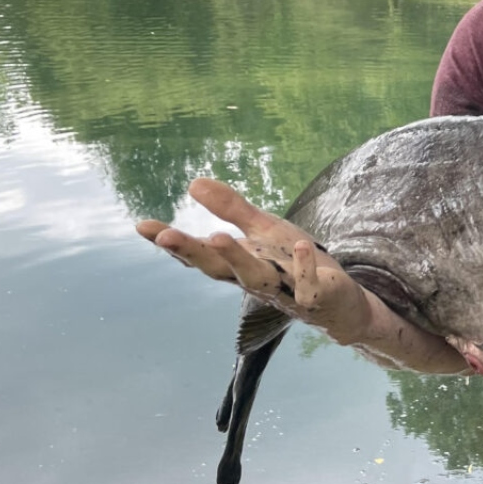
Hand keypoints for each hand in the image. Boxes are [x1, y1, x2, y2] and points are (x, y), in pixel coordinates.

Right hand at [134, 178, 376, 342]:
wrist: (340, 301)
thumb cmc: (294, 265)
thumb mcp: (264, 231)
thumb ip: (232, 209)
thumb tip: (192, 182)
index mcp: (238, 264)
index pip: (200, 253)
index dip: (173, 242)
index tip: (142, 225)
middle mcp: (253, 279)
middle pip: (218, 268)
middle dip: (192, 252)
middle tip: (166, 235)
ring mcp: (282, 290)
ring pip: (255, 277)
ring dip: (236, 259)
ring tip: (217, 236)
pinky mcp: (314, 297)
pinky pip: (306, 285)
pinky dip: (303, 268)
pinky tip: (300, 245)